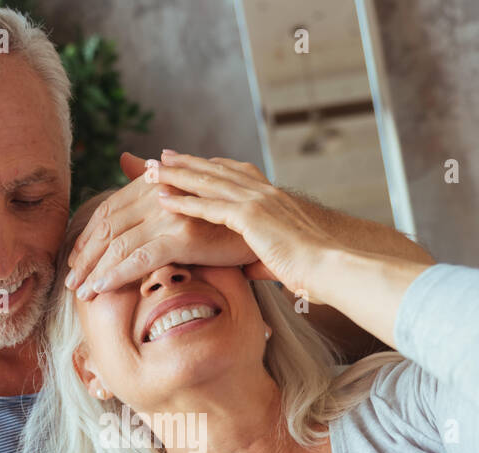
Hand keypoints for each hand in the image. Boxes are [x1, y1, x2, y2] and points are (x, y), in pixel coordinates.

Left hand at [66, 151, 269, 299]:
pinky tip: (101, 288)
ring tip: (80, 291)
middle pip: (111, 224)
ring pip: (121, 241)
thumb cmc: (242, 228)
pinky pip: (142, 257)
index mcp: (166, 184)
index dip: (91, 235)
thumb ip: (161, 185)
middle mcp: (167, 192)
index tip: (76, 259)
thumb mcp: (198, 203)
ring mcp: (176, 211)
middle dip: (87, 255)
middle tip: (69, 280)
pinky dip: (117, 274)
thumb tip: (126, 159)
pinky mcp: (186, 234)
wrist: (281, 239)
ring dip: (95, 269)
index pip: (114, 208)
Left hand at [151, 151, 341, 303]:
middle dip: (185, 163)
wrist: (328, 268)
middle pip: (215, 171)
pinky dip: (184, 201)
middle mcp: (263, 191)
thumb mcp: (280, 258)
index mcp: (272, 197)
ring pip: (207, 182)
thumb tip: (249, 267)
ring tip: (150, 171)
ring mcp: (257, 200)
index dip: (207, 167)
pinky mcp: (251, 216)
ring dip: (176, 175)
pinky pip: (209, 206)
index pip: (233, 174)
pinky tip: (163, 198)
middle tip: (159, 157)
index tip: (186, 162)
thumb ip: (260, 258)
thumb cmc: (311, 269)